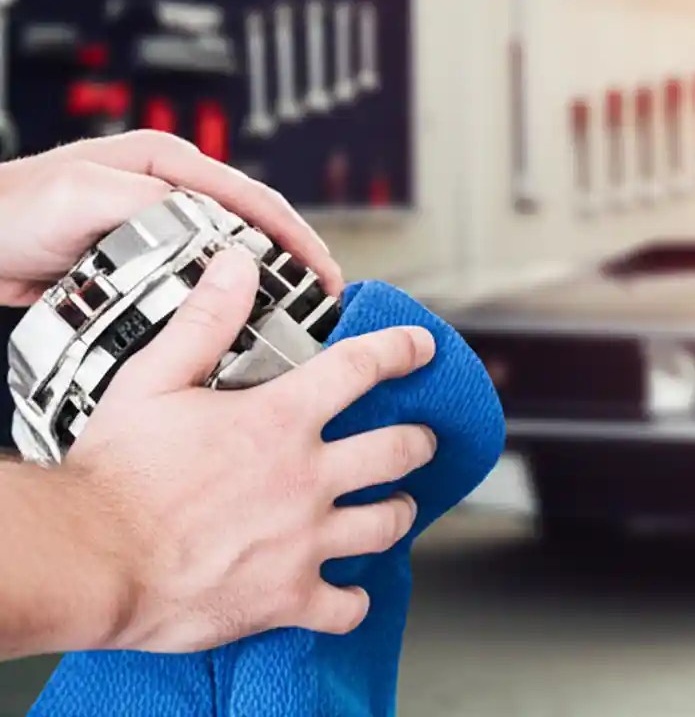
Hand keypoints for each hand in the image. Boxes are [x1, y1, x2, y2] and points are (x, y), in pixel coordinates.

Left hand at [0, 130, 342, 305]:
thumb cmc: (11, 211)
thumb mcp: (79, 194)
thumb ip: (145, 203)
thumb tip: (206, 228)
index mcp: (164, 164)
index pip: (251, 197)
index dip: (295, 236)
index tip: (324, 272)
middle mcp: (168, 193)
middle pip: (252, 227)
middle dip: (295, 261)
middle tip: (326, 300)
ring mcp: (159, 230)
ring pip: (231, 258)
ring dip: (267, 285)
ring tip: (299, 316)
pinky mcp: (144, 264)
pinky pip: (200, 282)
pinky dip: (228, 302)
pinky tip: (244, 326)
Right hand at [61, 248, 432, 652]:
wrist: (92, 559)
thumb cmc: (116, 476)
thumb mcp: (152, 381)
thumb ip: (204, 323)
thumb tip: (235, 267)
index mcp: (280, 420)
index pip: (362, 368)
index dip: (400, 350)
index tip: (420, 348)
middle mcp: (307, 479)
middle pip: (398, 451)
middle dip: (419, 441)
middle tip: (422, 439)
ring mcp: (305, 541)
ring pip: (387, 524)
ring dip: (398, 513)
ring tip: (396, 507)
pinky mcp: (290, 597)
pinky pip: (347, 607)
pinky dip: (354, 602)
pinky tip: (350, 596)